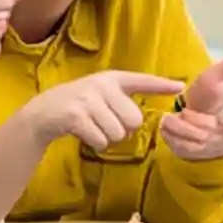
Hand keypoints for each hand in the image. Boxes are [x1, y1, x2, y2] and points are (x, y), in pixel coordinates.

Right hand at [14, 71, 183, 149]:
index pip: (142, 80)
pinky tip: (83, 133)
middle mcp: (102, 85)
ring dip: (107, 138)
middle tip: (105, 123)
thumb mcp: (101, 96)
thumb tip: (141, 121)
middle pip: (134, 120)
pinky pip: (101, 141)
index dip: (162, 85)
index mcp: (112, 79)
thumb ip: (122, 102)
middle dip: (123, 129)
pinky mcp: (76, 116)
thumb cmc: (79, 107)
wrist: (43, 113)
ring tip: (92, 127)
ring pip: (118, 133)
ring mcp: (88, 99)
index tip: (180, 87)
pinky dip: (95, 144)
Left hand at [161, 45, 222, 160]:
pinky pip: (182, 151)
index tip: (196, 111)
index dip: (215, 120)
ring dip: (177, 130)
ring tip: (168, 118)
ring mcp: (210, 147)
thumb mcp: (221, 75)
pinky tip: (167, 128)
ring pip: (192, 144)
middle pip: (205, 133)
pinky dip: (171, 139)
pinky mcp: (196, 154)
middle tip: (180, 110)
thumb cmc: (215, 93)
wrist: (212, 115)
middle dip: (189, 121)